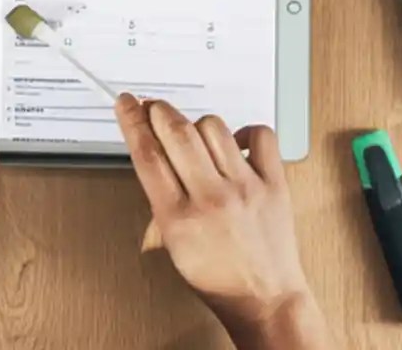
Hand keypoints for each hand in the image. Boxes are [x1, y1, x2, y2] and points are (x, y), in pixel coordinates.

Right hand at [114, 94, 331, 349]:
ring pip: (214, 127)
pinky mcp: (274, 184)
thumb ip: (161, 198)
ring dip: (196, 122)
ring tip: (195, 134)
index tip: (127, 103)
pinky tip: (234, 142)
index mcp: (178, 217)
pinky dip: (244, 131)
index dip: (132, 121)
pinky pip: (260, 136)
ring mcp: (245, 188)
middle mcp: (211, 198)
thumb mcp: (172, 243)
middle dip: (159, 110)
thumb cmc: (216, 277)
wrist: (264, 298)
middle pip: (177, 132)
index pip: (147, 154)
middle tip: (154, 107)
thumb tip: (153, 150)